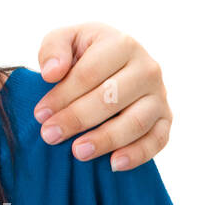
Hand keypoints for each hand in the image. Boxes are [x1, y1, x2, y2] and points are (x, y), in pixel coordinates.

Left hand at [32, 22, 171, 170]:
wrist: (113, 63)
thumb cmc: (83, 53)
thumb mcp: (65, 40)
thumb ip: (53, 49)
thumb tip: (51, 73)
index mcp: (121, 44)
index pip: (90, 73)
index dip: (63, 95)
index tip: (40, 114)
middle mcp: (147, 68)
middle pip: (111, 98)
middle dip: (77, 119)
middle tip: (50, 136)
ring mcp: (159, 95)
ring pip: (135, 122)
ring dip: (106, 140)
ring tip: (77, 152)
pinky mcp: (165, 118)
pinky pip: (157, 140)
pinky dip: (138, 154)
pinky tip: (114, 165)